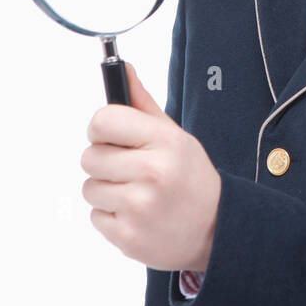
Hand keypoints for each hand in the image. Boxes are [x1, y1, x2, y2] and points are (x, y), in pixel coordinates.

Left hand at [80, 63, 220, 271]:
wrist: (215, 229)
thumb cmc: (190, 177)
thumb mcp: (175, 136)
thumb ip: (142, 104)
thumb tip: (122, 68)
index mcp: (164, 142)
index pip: (102, 121)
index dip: (102, 130)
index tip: (112, 138)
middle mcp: (152, 173)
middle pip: (89, 157)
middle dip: (105, 163)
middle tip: (130, 170)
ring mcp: (139, 208)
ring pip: (89, 188)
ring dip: (107, 191)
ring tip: (136, 194)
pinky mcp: (128, 236)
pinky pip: (95, 216)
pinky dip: (110, 216)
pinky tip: (136, 215)